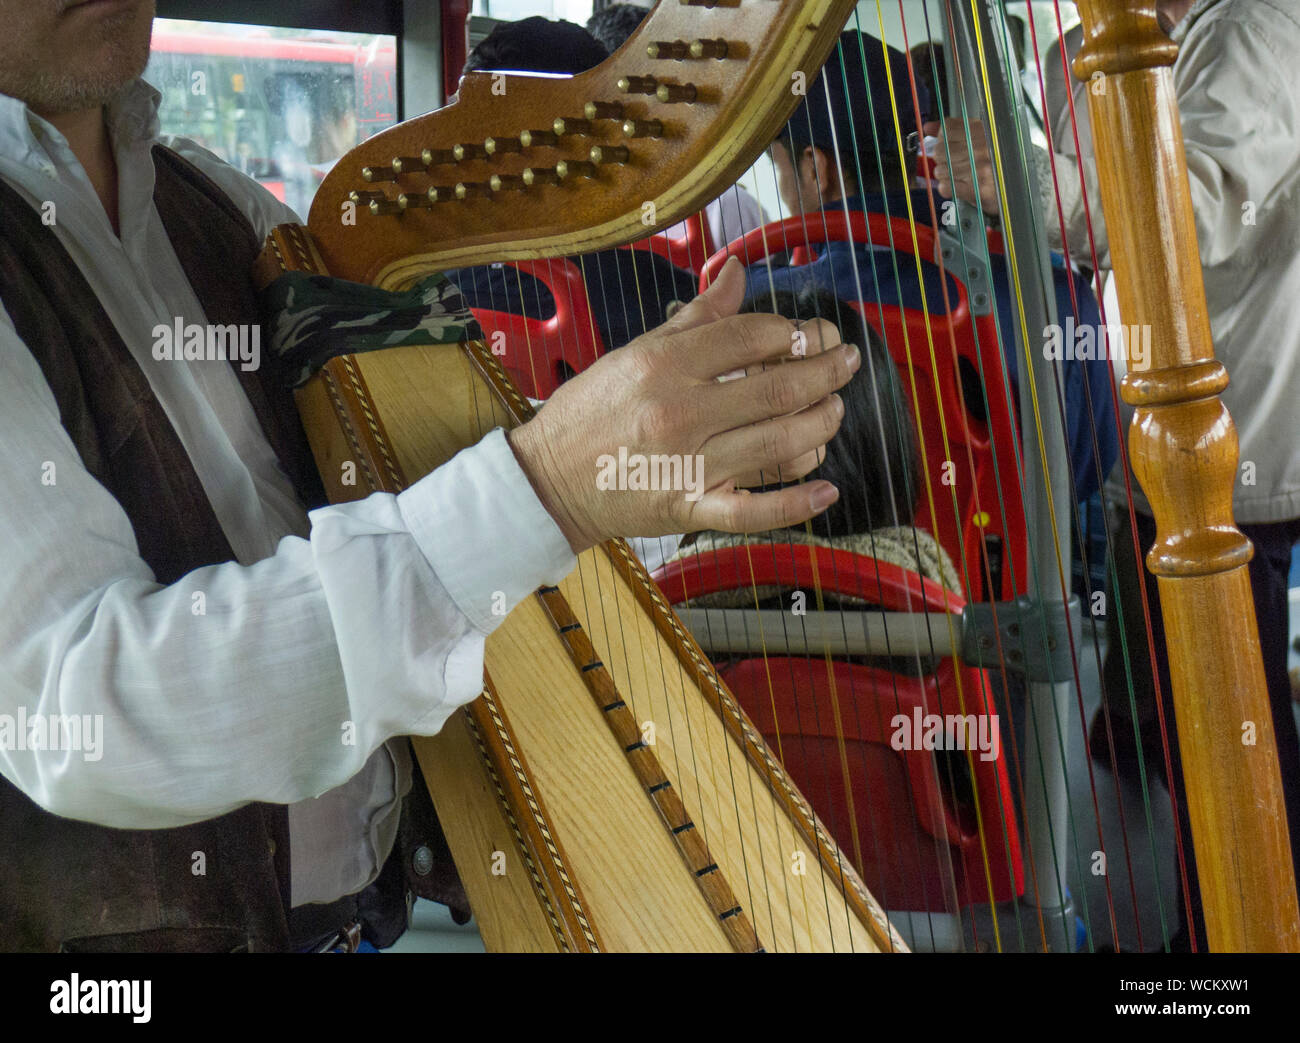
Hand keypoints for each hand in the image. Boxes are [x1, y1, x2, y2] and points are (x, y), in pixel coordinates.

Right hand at [507, 257, 859, 553]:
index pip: (750, 337)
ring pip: (778, 443)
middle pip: (777, 389)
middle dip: (825, 371)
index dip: (796, 331)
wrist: (548, 478)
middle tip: (847, 362)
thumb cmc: (592, 410)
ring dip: (821, 424)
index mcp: (664, 365)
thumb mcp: (636, 351)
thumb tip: (736, 270)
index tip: (814, 332)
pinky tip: (829, 488)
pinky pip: (754, 511)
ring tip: (835, 408)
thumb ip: (695, 316)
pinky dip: (797, 502)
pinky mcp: (690, 510)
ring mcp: (687, 466)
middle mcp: (679, 413)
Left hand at [924, 117, 999, 215]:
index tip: (951, 146)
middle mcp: (982, 147)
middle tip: (956, 164)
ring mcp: (980, 169)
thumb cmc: (997, 158)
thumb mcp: (980, 136)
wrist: (1020, 183)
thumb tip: (927, 127)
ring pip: (940, 171)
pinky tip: (959, 185)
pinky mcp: (978, 189)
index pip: (946, 131)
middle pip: (940, 151)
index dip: (944, 141)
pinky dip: (947, 188)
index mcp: (983, 130)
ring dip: (945, 175)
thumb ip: (953, 129)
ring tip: (960, 175)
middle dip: (943, 159)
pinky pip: (946, 187)